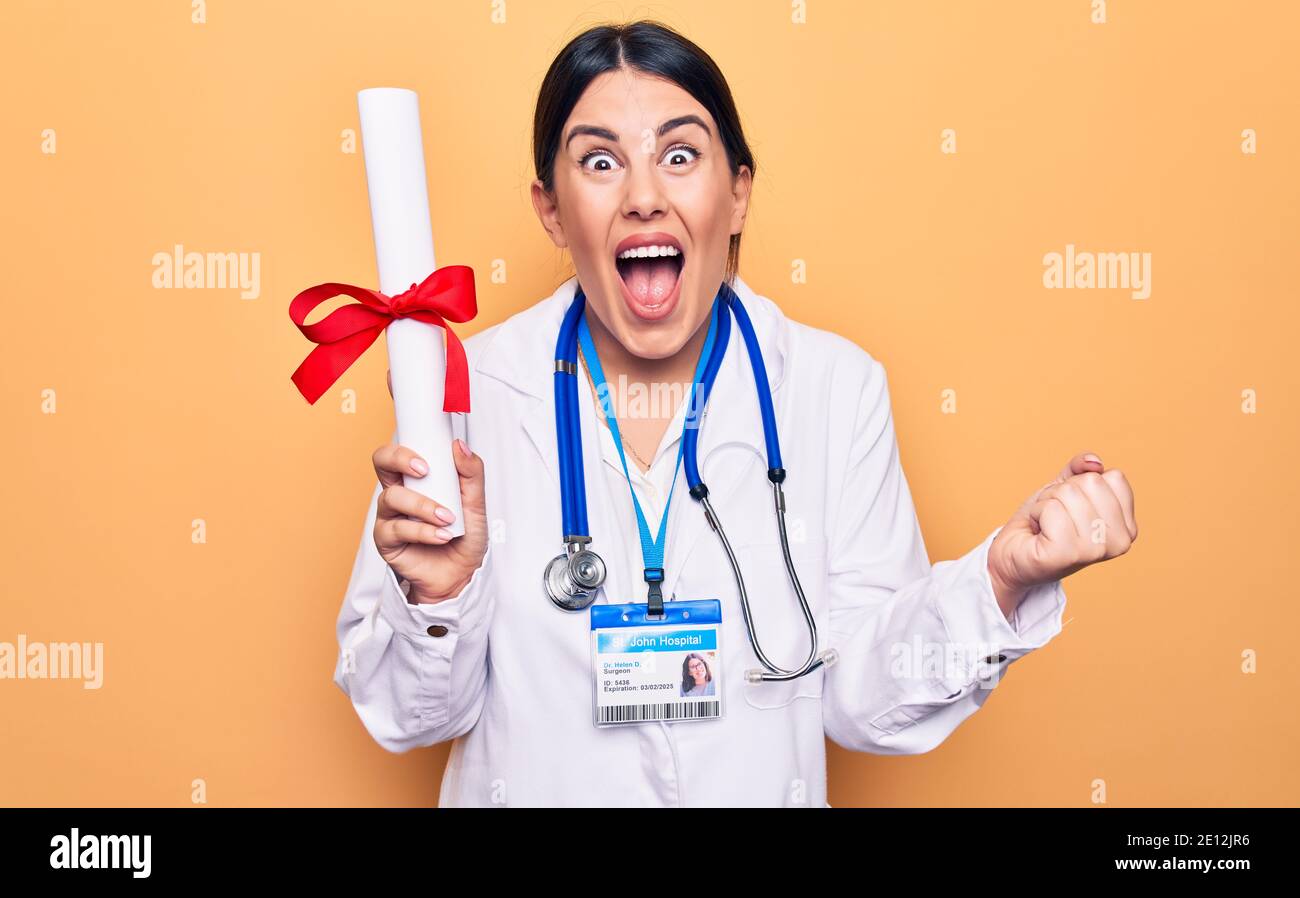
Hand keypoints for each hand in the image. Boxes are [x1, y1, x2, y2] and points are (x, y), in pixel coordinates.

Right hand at [374, 370, 488, 601]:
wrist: (460, 578)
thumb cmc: (464, 538)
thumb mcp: (477, 502)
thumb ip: (471, 473)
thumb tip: (459, 445)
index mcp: (419, 472)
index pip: (406, 436)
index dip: (397, 407)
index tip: (394, 378)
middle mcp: (400, 488)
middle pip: (382, 457)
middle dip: (400, 457)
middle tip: (424, 468)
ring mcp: (391, 513)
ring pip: (392, 496)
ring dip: (424, 506)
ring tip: (447, 520)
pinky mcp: (387, 539)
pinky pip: (397, 528)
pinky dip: (423, 531)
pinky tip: (442, 536)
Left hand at [987, 452, 1137, 617]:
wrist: (1013, 554)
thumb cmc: (1043, 522)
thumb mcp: (1065, 487)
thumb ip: (1082, 469)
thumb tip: (1094, 461)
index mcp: (1127, 527)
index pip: (1113, 477)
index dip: (1083, 483)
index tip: (1072, 507)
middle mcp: (1119, 541)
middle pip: (1090, 482)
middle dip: (1062, 492)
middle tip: (1054, 517)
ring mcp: (1095, 551)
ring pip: (1068, 492)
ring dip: (1046, 503)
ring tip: (1046, 525)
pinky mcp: (1068, 554)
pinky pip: (1050, 508)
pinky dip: (1037, 513)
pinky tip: (1038, 533)